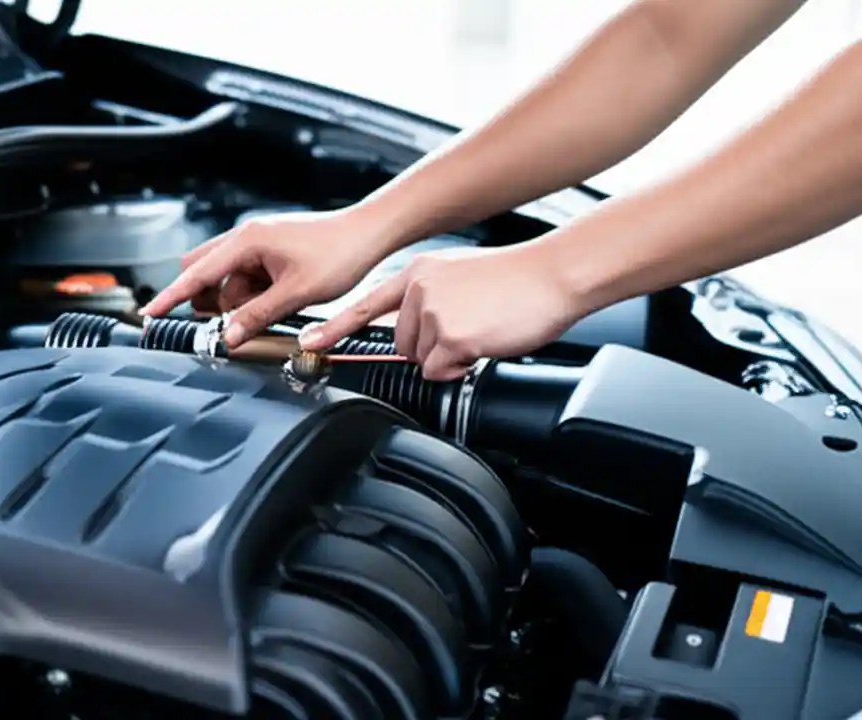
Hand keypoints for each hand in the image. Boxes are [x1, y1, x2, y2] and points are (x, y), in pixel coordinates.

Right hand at [140, 207, 396, 346]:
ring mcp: (257, 245)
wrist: (369, 233)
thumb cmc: (339, 254)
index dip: (172, 297)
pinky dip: (254, 294)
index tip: (150, 315)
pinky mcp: (269, 253)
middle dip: (214, 301)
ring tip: (277, 304)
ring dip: (240, 300)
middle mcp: (245, 238)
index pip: (196, 274)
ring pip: (227, 280)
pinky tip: (281, 299)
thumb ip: (257, 315)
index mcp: (246, 242)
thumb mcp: (296, 293)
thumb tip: (229, 336)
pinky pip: (247, 278)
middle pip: (205, 274)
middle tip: (241, 318)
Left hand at [301, 244, 584, 379]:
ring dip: (448, 357)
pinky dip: (461, 367)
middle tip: (468, 329)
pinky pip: (442, 371)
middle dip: (430, 349)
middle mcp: (418, 290)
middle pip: (401, 345)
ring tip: (480, 329)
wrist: (552, 275)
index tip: (309, 340)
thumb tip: (416, 332)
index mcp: (417, 273)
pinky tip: (484, 341)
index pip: (366, 303)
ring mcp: (432, 313)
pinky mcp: (451, 336)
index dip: (334, 326)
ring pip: (422, 360)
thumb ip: (428, 300)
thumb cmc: (516, 281)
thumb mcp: (459, 277)